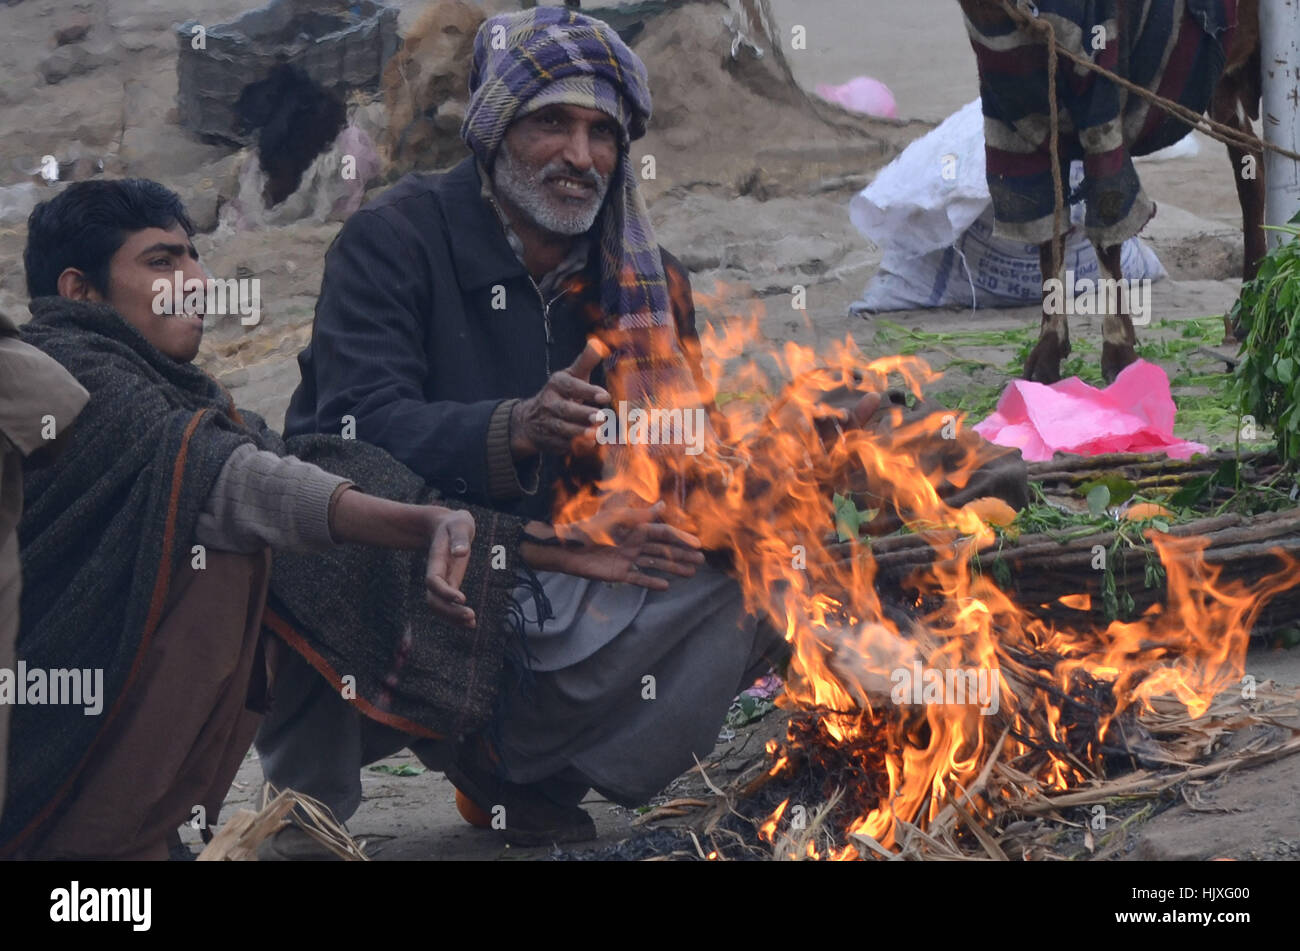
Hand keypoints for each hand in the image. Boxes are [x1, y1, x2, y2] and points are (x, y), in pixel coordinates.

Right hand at [424, 507, 476, 626]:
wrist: (446, 525)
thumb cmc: (455, 523)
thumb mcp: (460, 523)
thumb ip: (460, 537)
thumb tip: (461, 553)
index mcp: (436, 560)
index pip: (433, 581)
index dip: (444, 592)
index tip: (462, 598)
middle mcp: (437, 574)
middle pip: (433, 600)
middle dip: (449, 611)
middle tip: (471, 616)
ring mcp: (443, 581)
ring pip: (438, 607)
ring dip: (452, 618)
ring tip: (472, 623)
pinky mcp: (451, 584)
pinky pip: (448, 605)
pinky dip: (456, 616)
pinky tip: (471, 623)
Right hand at [510, 340, 610, 457]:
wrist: (531, 420)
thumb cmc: (561, 393)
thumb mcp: (571, 375)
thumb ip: (586, 361)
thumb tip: (599, 342)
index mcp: (556, 384)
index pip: (572, 386)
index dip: (588, 391)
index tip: (605, 396)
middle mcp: (549, 403)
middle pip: (566, 410)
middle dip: (583, 414)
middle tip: (602, 417)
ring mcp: (547, 424)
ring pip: (563, 429)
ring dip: (580, 433)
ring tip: (597, 434)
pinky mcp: (548, 441)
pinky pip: (562, 445)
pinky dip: (576, 447)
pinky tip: (590, 445)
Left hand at [522, 500, 704, 590]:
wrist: (567, 548)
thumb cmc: (590, 530)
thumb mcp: (617, 520)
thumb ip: (641, 516)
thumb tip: (663, 504)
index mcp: (635, 528)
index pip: (663, 533)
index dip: (680, 538)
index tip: (698, 545)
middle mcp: (634, 543)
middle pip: (663, 549)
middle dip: (682, 554)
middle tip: (701, 562)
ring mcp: (628, 559)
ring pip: (655, 563)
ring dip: (673, 567)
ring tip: (690, 573)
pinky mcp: (619, 574)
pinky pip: (639, 578)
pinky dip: (652, 582)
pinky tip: (667, 586)